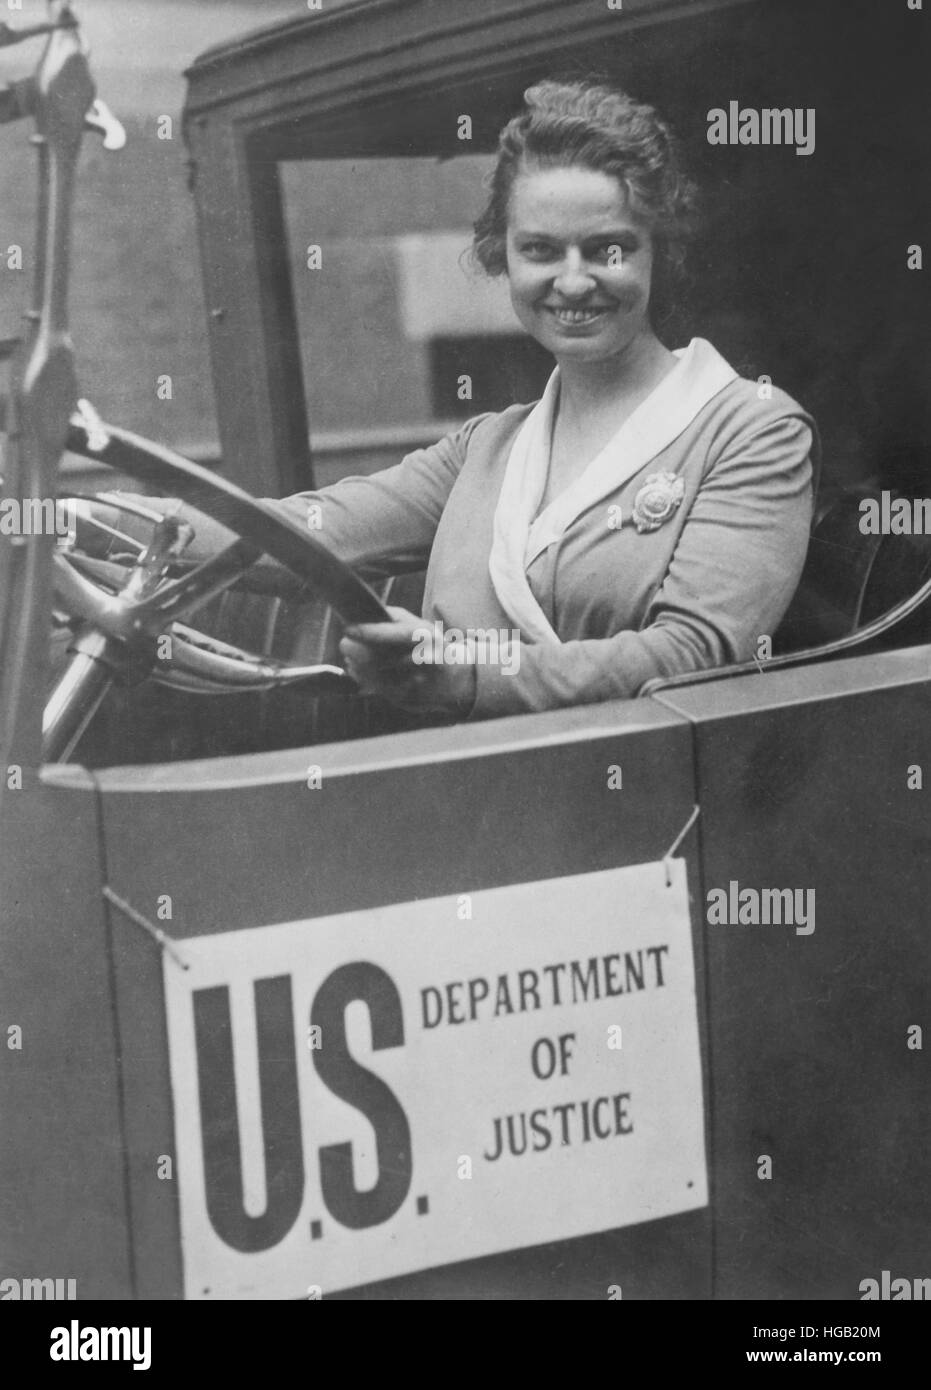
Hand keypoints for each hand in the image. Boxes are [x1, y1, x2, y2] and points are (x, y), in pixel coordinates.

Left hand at [340, 606, 476, 716]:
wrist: (454, 681)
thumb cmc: (430, 646)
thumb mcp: (420, 625)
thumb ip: (393, 618)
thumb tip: (363, 614)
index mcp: (427, 638)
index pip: (393, 635)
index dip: (367, 632)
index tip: (348, 629)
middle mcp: (423, 662)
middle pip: (378, 658)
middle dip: (355, 650)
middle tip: (346, 644)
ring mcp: (415, 684)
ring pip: (373, 675)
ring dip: (356, 665)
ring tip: (353, 657)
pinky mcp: (407, 700)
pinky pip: (375, 689)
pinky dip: (363, 679)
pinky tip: (361, 670)